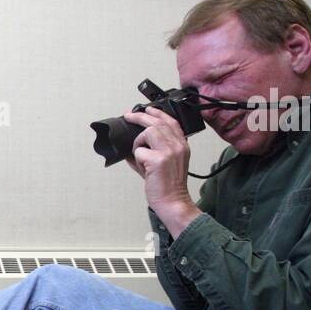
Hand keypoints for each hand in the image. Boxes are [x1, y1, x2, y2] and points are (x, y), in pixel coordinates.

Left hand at [123, 106, 200, 235]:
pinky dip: (137, 159)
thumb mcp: (166, 163)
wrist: (173, 201)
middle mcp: (178, 145)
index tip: (147, 108)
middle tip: (128, 115)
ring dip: (138, 142)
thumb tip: (134, 143)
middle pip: (157, 122)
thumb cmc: (169, 185)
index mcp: (182, 145)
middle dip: (140, 116)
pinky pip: (139, 151)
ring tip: (141, 155)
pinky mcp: (158, 160)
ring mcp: (169, 151)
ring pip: (148, 131)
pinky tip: (143, 168)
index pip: (171, 121)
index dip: (158, 113)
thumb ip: (154, 150)